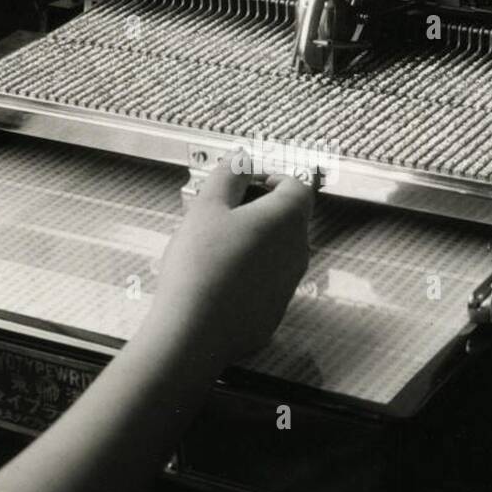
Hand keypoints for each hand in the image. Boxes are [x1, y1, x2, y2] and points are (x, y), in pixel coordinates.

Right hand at [147, 164, 313, 366]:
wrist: (193, 332)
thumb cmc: (200, 266)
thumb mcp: (207, 207)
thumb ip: (228, 175)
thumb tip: (241, 160)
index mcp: (287, 219)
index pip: (296, 185)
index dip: (271, 176)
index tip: (245, 181)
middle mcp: (298, 251)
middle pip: (287, 218)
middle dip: (258, 208)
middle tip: (221, 211)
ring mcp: (289, 284)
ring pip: (277, 251)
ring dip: (253, 241)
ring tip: (213, 245)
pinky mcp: (274, 311)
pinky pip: (266, 282)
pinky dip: (248, 273)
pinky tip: (216, 278)